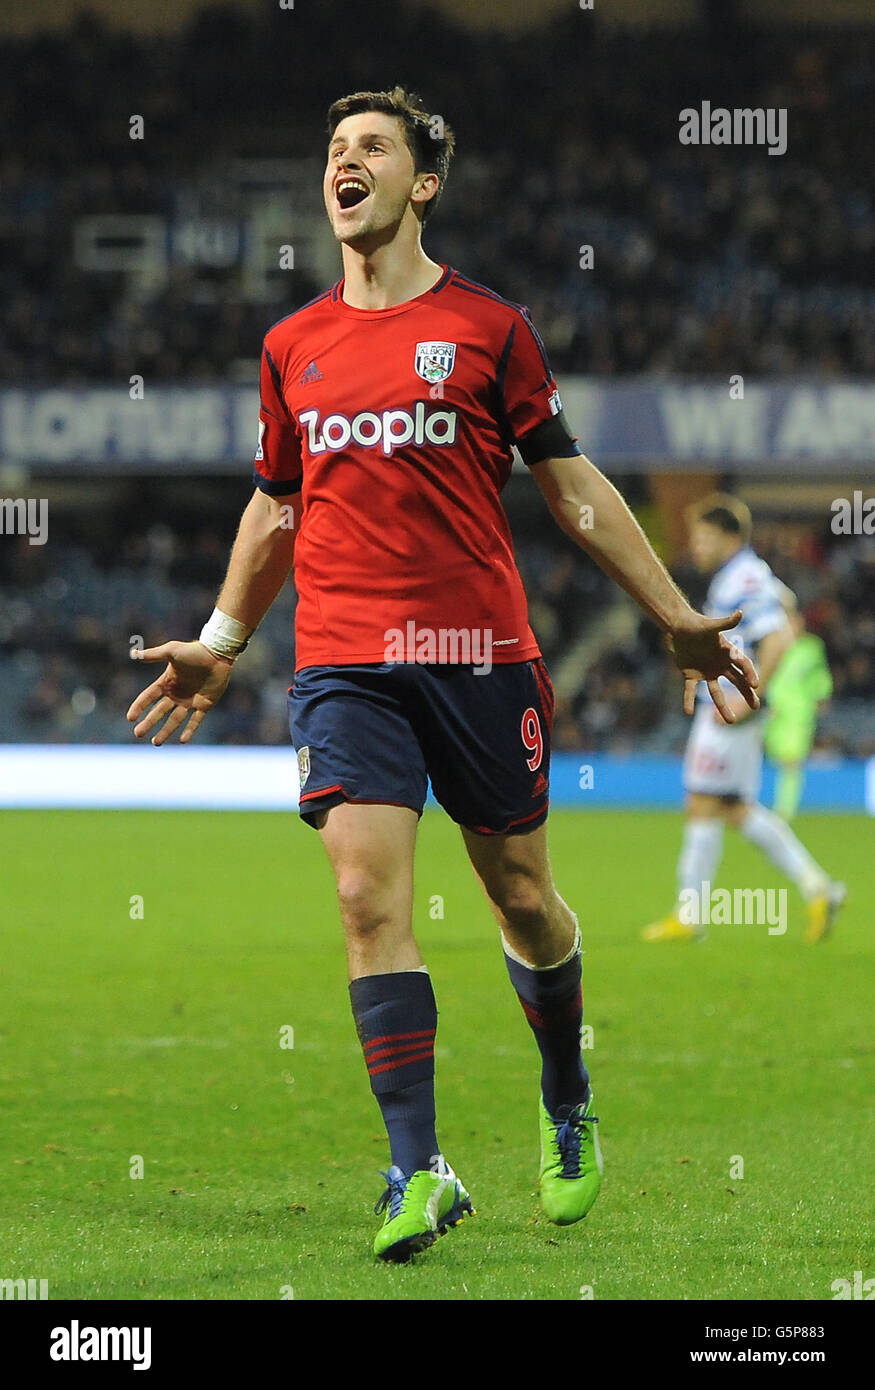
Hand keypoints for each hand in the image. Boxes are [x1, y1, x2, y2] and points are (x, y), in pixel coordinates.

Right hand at [126, 640, 233, 744]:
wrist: (217, 654)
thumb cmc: (195, 651)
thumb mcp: (172, 650)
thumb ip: (153, 654)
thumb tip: (133, 653)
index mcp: (166, 682)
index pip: (148, 697)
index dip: (139, 707)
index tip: (130, 718)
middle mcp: (176, 694)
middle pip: (159, 712)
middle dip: (148, 723)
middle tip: (138, 734)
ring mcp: (190, 701)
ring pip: (175, 720)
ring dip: (165, 731)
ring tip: (156, 743)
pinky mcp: (204, 705)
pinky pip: (195, 720)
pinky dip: (189, 730)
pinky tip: (182, 740)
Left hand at [668, 610, 759, 724]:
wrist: (679, 628)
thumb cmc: (697, 624)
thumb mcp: (711, 625)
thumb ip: (726, 622)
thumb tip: (740, 613)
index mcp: (728, 653)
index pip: (743, 665)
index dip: (750, 673)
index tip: (755, 685)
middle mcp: (720, 665)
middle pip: (737, 682)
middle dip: (747, 694)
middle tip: (756, 706)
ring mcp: (707, 672)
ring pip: (717, 692)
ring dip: (723, 706)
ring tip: (731, 721)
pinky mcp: (691, 676)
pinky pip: (691, 691)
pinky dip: (688, 700)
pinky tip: (688, 712)